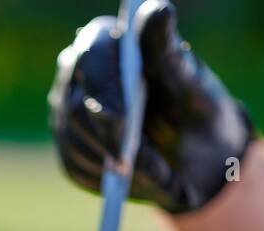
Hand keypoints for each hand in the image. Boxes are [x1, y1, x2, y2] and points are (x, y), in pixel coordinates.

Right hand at [49, 1, 252, 212]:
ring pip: (78, 142)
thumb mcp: (190, 82)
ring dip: (120, 165)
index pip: (92, 57)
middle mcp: (78, 75)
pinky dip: (112, 179)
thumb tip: (158, 9)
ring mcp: (67, 114)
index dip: (105, 90)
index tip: (123, 123)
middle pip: (78, 106)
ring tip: (160, 172)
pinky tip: (140, 177)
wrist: (194, 159)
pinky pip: (80, 168)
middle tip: (154, 167)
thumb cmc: (196, 109)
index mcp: (105, 43)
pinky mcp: (69, 149)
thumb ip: (168, 51)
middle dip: (115, 140)